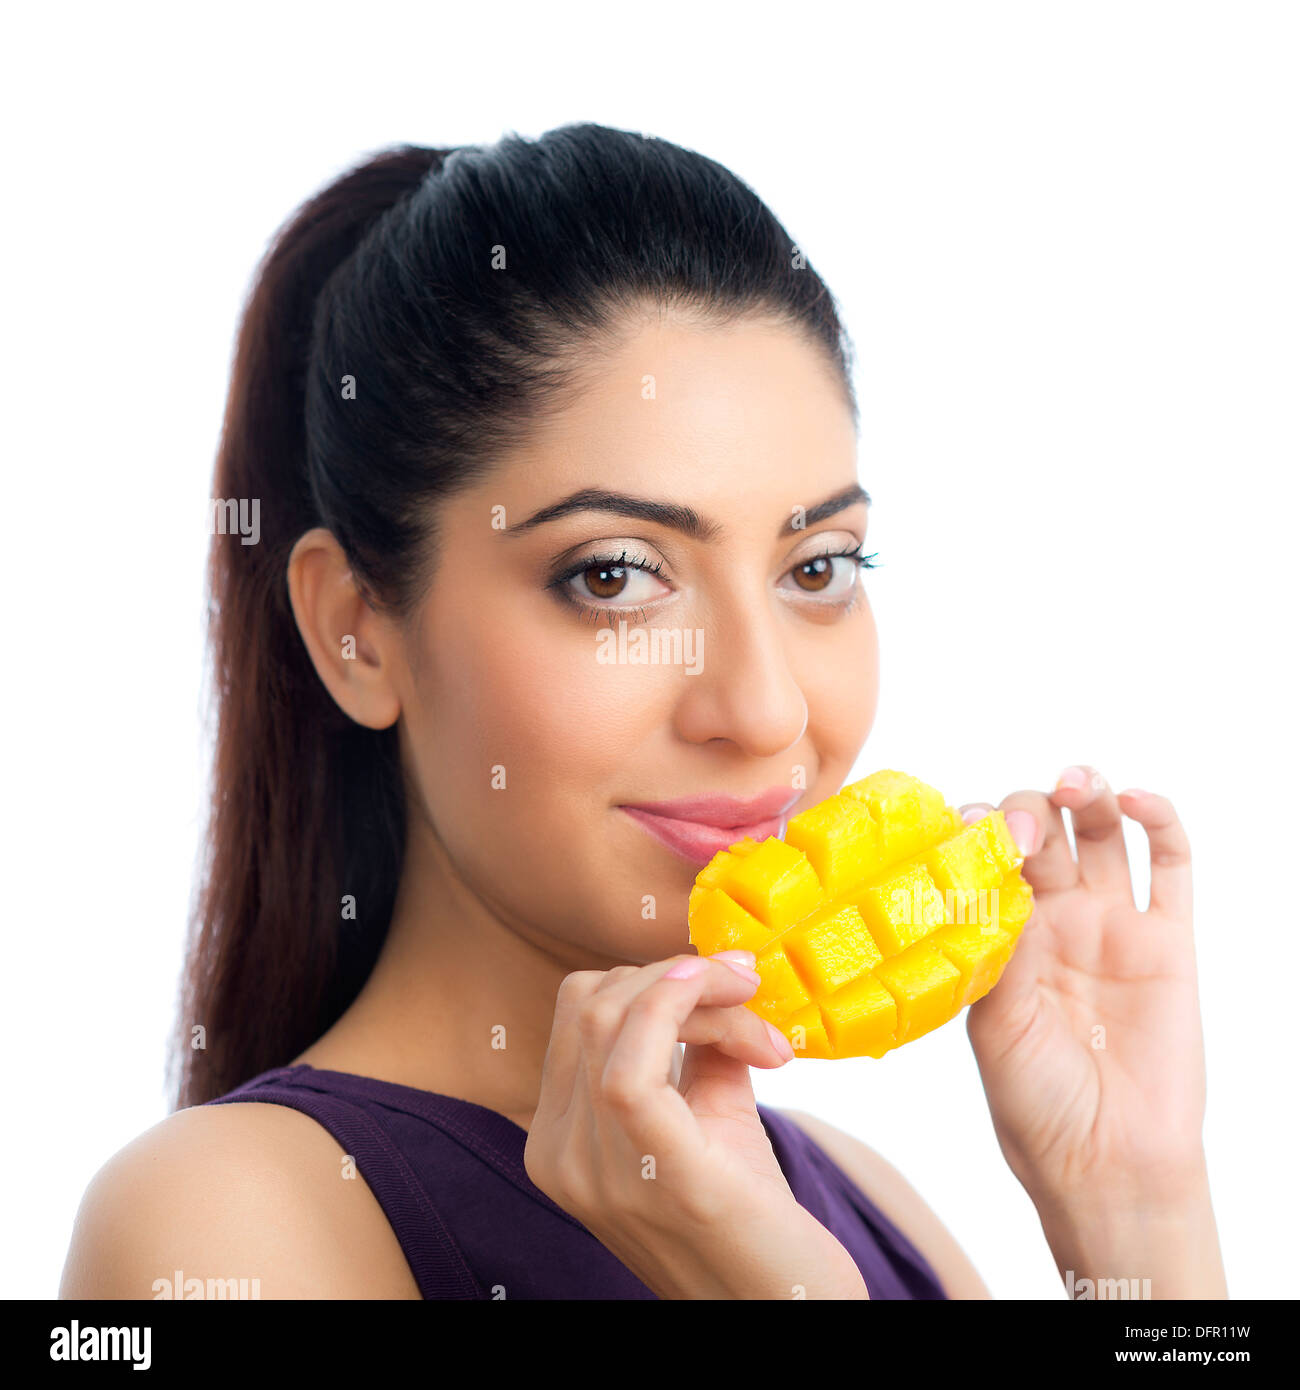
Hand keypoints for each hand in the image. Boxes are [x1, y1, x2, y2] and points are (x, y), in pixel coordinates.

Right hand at [523, 951, 869, 1298]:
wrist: (783, 1306)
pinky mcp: (655, 1177)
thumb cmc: (749, 1212)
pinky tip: (732, 1004)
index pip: (577, 1012)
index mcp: (559, 1138)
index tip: (724, 981)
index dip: (650, 977)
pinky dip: (678, 1007)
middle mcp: (559, 1156)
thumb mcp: (706, 1110)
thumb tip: (708, 968)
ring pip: (612, 1018)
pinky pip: (631, 1065)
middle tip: (749, 993)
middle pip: (590, 1002)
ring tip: (758, 1019)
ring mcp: (595, 1173)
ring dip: (697, 989)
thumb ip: (693, 1044)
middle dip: (676, 977)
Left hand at [960, 766, 1207, 1209]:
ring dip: (1086, 792)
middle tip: (1016, 828)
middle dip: (1025, 811)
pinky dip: (1158, 820)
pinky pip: (1170, 864)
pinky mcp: (1168, 939)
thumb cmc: (1036, 1103)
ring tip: (1074, 784)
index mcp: (1000, 933)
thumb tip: (979, 880)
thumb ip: (994, 949)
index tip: (964, 828)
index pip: (984, 857)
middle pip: (1039, 830)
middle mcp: (1053, 919)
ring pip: (1099, 831)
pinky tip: (1134, 801)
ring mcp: (1111, 923)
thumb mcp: (994, 1021)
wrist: (1107, 1163)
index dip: (975, 832)